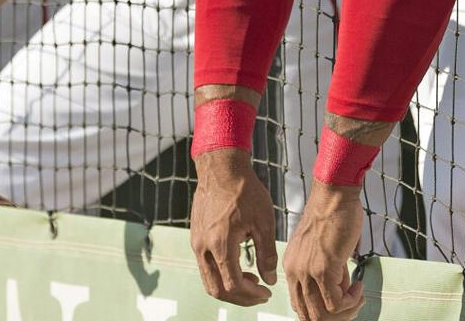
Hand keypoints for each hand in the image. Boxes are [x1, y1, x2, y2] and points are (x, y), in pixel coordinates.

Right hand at [189, 150, 279, 305]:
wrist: (221, 167)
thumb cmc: (245, 191)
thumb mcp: (264, 222)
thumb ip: (267, 255)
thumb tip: (269, 280)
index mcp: (221, 244)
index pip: (233, 285)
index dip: (252, 295)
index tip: (266, 292)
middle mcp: (203, 246)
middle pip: (217, 289)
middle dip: (239, 297)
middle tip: (259, 293)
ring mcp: (196, 241)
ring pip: (208, 279)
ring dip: (229, 287)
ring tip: (251, 279)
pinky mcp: (195, 235)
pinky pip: (205, 265)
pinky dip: (221, 273)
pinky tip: (239, 263)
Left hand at [282, 182, 366, 320]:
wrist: (334, 195)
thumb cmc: (332, 217)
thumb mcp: (321, 251)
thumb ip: (325, 272)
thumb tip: (340, 292)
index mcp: (291, 266)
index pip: (301, 306)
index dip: (324, 311)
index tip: (342, 300)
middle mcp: (294, 271)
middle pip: (310, 316)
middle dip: (336, 317)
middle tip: (352, 303)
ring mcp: (307, 271)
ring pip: (322, 315)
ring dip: (346, 311)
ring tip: (357, 296)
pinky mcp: (322, 269)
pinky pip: (336, 304)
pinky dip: (351, 302)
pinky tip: (358, 286)